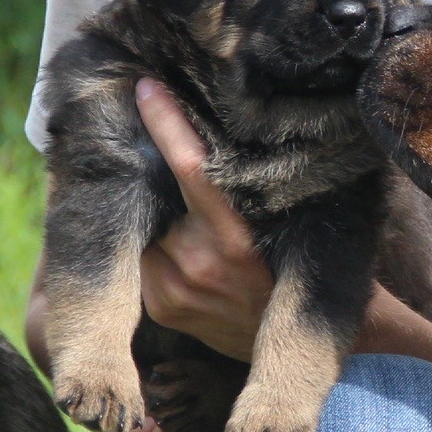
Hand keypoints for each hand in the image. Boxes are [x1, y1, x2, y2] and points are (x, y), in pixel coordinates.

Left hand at [133, 78, 273, 362]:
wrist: (293, 343)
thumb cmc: (293, 265)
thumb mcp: (281, 222)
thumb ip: (246, 187)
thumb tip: (215, 131)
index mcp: (236, 236)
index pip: (192, 168)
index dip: (166, 124)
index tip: (146, 88)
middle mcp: (200, 261)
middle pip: (157, 197)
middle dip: (146, 171)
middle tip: (138, 140)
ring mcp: (175, 288)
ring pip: (145, 228)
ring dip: (150, 212)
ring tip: (171, 209)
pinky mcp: (161, 307)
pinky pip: (143, 260)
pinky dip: (152, 245)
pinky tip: (175, 246)